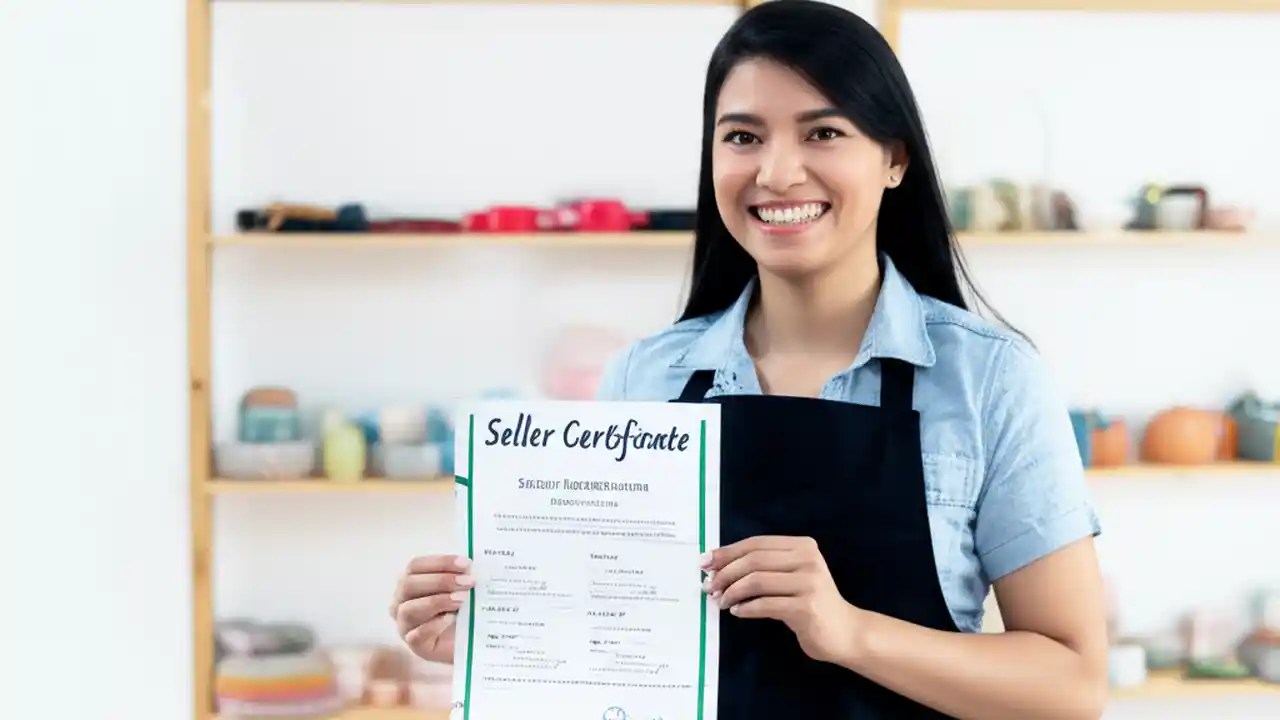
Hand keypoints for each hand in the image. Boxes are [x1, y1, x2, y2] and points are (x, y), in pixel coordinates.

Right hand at [390, 554, 472, 662]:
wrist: (470, 642)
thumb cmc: (462, 609)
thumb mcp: (462, 588)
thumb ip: (460, 575)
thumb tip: (470, 565)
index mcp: (410, 582)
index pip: (415, 566)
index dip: (440, 562)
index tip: (466, 563)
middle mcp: (401, 602)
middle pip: (409, 584)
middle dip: (441, 580)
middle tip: (468, 582)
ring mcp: (405, 625)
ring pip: (409, 609)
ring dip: (438, 601)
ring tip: (462, 599)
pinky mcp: (415, 646)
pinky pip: (416, 635)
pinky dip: (434, 625)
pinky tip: (451, 619)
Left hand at [702, 535, 861, 663]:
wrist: (846, 632)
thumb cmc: (812, 603)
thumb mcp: (792, 577)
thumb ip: (764, 567)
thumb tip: (718, 566)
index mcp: (803, 546)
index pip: (756, 543)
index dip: (727, 552)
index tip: (706, 562)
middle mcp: (808, 559)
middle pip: (754, 560)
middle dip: (725, 572)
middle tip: (710, 586)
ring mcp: (809, 583)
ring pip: (757, 580)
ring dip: (732, 591)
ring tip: (721, 601)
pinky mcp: (806, 607)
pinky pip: (765, 604)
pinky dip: (746, 608)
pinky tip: (737, 612)